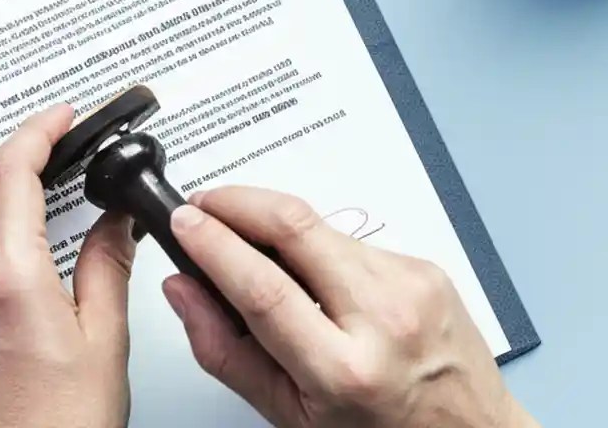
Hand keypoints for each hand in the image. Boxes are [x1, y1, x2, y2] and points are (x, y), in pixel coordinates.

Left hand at [0, 104, 137, 427]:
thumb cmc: (59, 425)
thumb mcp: (103, 338)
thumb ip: (106, 265)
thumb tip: (113, 222)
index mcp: (8, 278)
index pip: (10, 170)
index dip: (39, 129)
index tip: (64, 116)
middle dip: (13, 143)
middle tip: (56, 138)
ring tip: (44, 177)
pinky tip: (21, 228)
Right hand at [162, 186, 538, 427]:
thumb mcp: (290, 416)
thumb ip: (225, 351)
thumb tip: (183, 289)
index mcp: (344, 372)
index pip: (264, 288)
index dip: (215, 245)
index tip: (184, 222)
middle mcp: (385, 318)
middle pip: (296, 226)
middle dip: (237, 201)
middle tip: (204, 206)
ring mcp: (410, 284)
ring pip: (321, 226)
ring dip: (273, 223)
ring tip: (247, 242)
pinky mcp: (423, 264)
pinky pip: (351, 241)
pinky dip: (317, 246)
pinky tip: (310, 272)